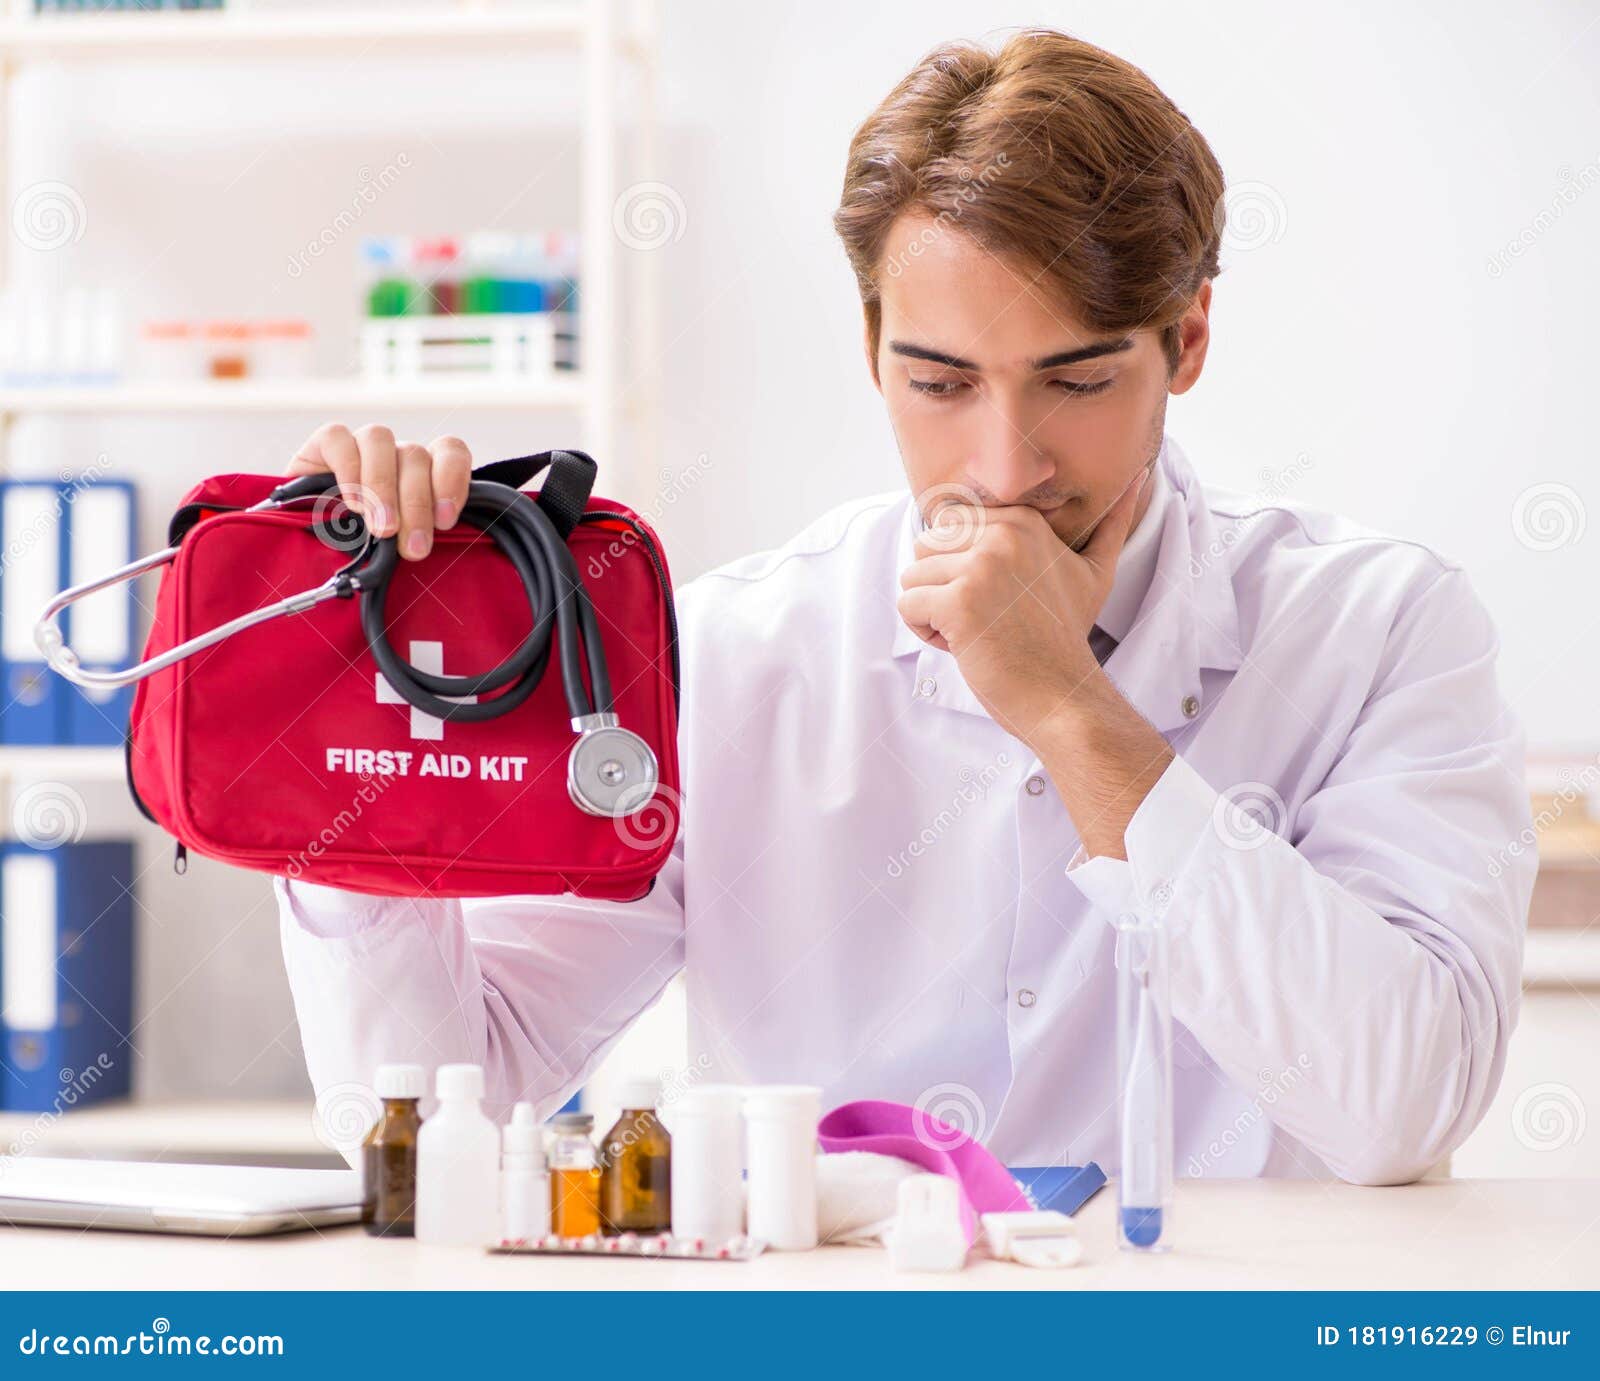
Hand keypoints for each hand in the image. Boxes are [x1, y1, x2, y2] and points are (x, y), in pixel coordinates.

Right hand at [285, 423, 472, 560]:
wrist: (309, 551)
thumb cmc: (363, 553)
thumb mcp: (399, 547)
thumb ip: (419, 538)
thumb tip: (428, 546)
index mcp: (424, 472)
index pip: (449, 451)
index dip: (453, 479)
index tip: (446, 520)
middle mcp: (394, 454)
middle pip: (415, 455)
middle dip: (416, 505)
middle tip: (413, 547)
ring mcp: (360, 445)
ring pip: (379, 439)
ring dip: (382, 487)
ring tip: (381, 529)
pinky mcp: (324, 445)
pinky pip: (338, 438)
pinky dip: (348, 469)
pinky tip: (352, 503)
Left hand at [896, 467, 1148, 743]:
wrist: (1062, 695)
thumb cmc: (1066, 637)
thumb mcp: (1095, 571)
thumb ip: (1112, 524)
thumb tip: (1139, 477)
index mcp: (1023, 521)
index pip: (950, 524)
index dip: (965, 567)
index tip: (1000, 596)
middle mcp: (1002, 536)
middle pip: (926, 546)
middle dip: (943, 586)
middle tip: (987, 616)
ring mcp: (981, 568)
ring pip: (913, 576)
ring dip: (933, 611)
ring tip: (977, 631)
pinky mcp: (959, 602)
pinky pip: (907, 604)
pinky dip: (925, 632)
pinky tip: (963, 645)